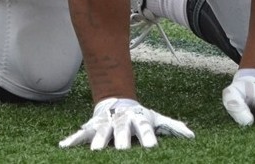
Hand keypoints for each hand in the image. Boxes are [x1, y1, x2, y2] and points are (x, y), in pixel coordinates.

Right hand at [58, 97, 193, 149]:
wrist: (117, 102)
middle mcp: (120, 122)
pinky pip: (79, 135)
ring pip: (100, 135)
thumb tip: (192, 135)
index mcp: (138, 120)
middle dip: (120, 143)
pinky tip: (62, 147)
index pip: (145, 129)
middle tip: (122, 152)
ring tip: (96, 152)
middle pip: (121, 134)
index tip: (152, 148)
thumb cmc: (139, 116)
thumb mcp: (157, 118)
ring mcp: (104, 124)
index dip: (148, 138)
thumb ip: (173, 127)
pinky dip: (71, 140)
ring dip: (98, 143)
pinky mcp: (91, 127)